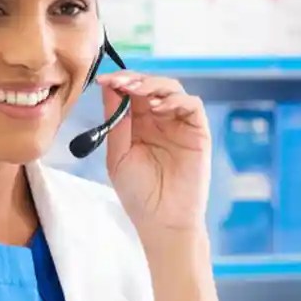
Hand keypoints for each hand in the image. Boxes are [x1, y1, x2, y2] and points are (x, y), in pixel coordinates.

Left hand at [98, 72, 211, 245]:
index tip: (103, 79)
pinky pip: (192, 106)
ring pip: (173, 89)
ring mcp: (180, 125)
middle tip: (120, 81)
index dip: (119, 81)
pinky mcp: (198, 133)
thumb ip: (116, 123)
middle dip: (135, 79)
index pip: (131, 92)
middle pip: (152, 85)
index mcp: (139, 124)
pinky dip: (176, 100)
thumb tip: (109, 88)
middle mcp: (160, 120)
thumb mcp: (118, 155)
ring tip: (137, 91)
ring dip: (154, 85)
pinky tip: (159, 107)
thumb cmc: (138, 193)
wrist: (161, 221)